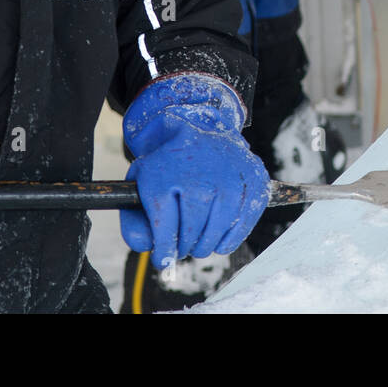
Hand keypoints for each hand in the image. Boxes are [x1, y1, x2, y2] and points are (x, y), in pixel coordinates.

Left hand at [119, 74, 268, 268]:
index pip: (164, 234)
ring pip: (214, 237)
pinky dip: (228, 240)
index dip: (162, 252)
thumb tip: (148, 248)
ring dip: (204, 245)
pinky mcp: (253, 185)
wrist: (201, 129)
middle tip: (181, 242)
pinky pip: (239, 229)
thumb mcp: (141, 184)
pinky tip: (218, 235)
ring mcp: (229, 182)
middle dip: (182, 247)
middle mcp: (199, 180)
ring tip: (197, 237)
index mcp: (165, 178)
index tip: (162, 258)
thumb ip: (134, 220)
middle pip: (190, 238)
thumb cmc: (170, 164)